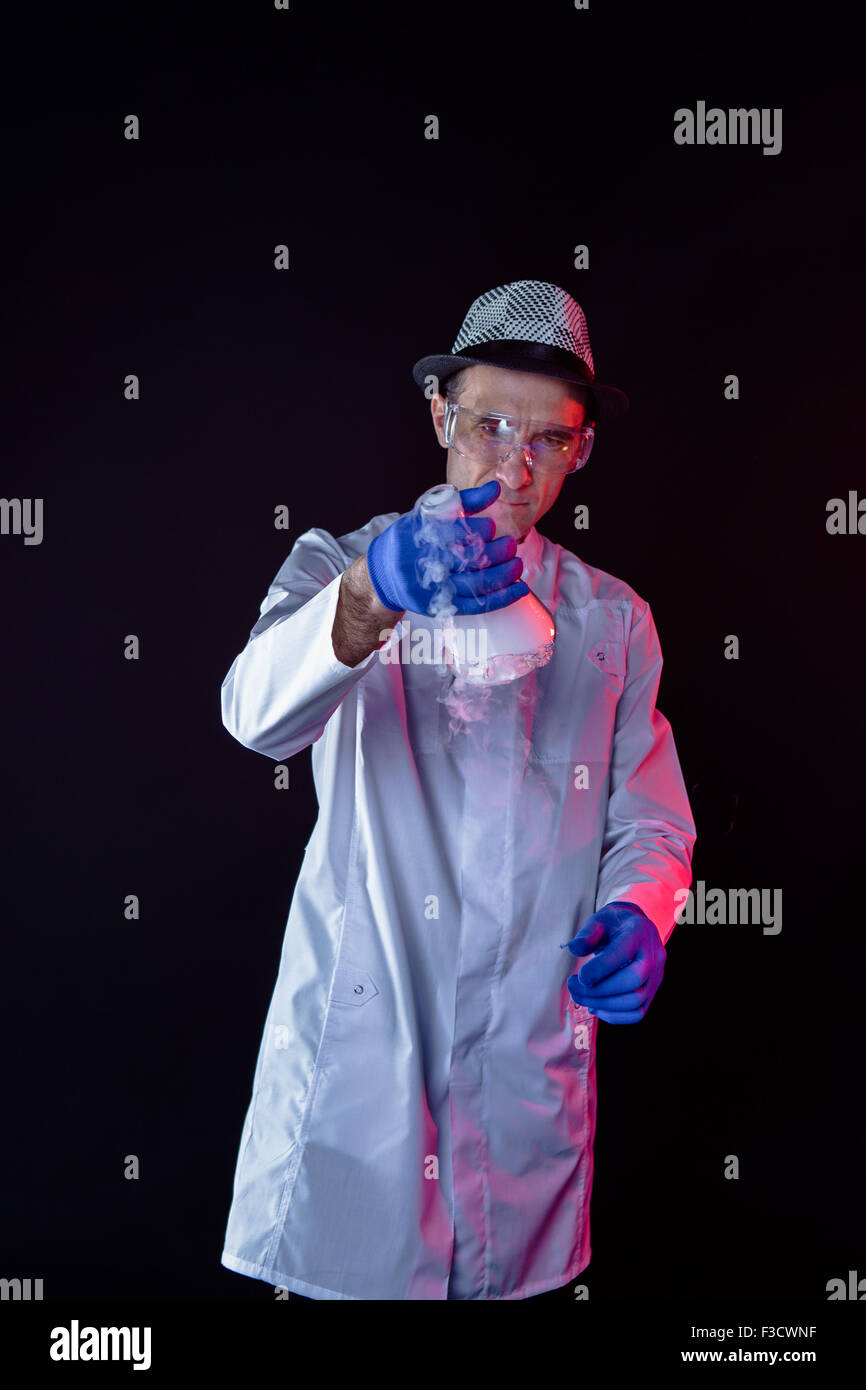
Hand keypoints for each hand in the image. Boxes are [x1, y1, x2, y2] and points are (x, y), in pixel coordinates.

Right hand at [365, 479, 529, 615]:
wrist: (383, 574)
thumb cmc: (411, 539)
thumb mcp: (429, 514)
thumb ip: (464, 501)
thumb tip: (495, 488)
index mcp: (420, 535)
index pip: (454, 533)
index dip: (479, 530)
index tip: (492, 528)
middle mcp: (424, 562)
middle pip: (467, 559)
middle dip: (495, 552)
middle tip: (510, 545)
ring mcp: (432, 588)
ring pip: (474, 584)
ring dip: (502, 575)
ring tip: (517, 564)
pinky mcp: (440, 607)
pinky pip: (476, 605)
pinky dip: (501, 597)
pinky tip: (519, 588)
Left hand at [565, 901, 665, 1023]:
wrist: (636, 927)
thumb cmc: (614, 924)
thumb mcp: (599, 919)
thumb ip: (587, 933)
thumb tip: (574, 949)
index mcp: (639, 933)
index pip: (622, 955)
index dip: (598, 970)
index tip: (578, 976)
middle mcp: (653, 956)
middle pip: (631, 982)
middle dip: (598, 991)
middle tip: (573, 987)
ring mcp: (656, 976)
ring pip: (635, 1002)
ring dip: (602, 1004)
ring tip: (580, 996)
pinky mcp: (652, 992)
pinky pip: (637, 1013)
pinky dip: (614, 1015)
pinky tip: (595, 1005)